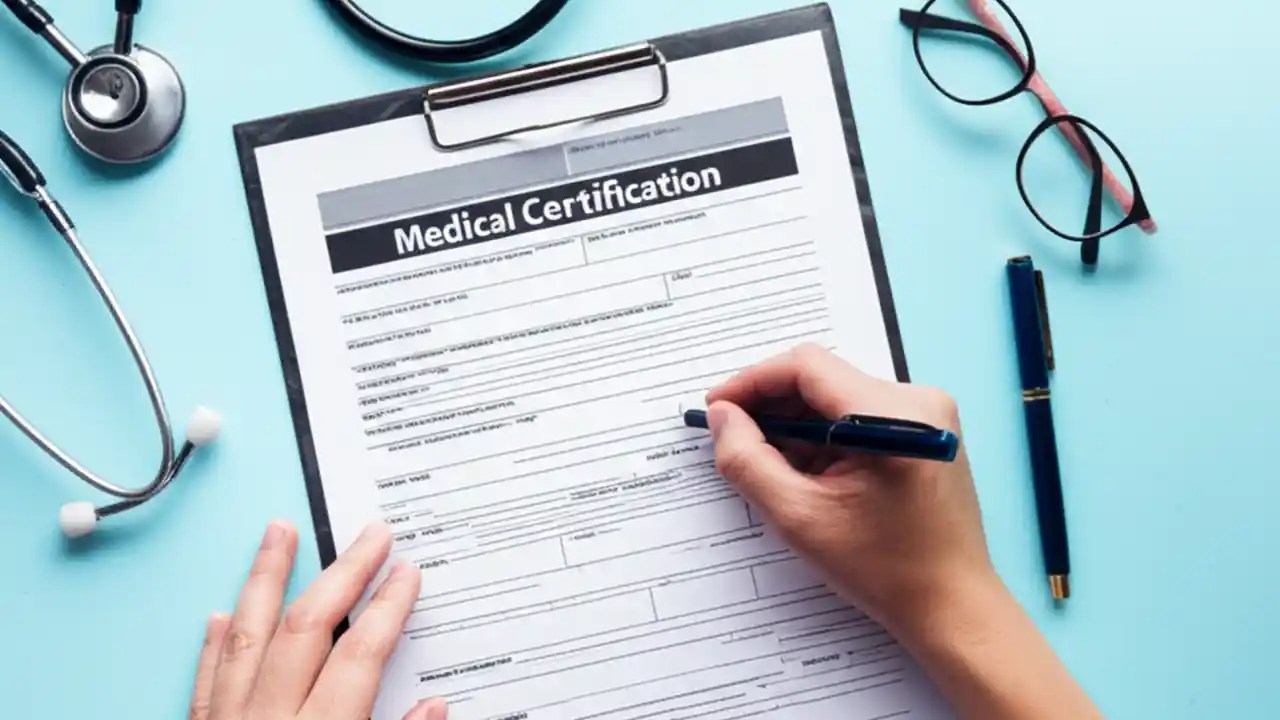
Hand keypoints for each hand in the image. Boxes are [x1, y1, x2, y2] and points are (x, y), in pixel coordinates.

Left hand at [189, 521, 447, 719]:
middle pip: (306, 628)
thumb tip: (435, 705)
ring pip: (247, 637)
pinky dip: (214, 646)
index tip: (406, 574)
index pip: (360, 656)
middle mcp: (270, 719)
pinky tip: (220, 615)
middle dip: (343, 575)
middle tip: (370, 536)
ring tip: (277, 533)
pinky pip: (205, 681)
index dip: (387, 609)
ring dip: (266, 580)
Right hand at [704, 344, 995, 638]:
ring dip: (797, 423)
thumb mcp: (799, 517)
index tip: (717, 408)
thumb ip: (748, 461)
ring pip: (838, 396)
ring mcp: (927, 414)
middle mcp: (917, 400)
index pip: (807, 366)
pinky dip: (825, 434)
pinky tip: (807, 471)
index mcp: (892, 415)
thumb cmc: (883, 569)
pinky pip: (859, 414)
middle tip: (733, 438)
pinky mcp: (926, 431)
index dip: (753, 381)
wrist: (952, 605)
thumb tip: (722, 416)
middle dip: (772, 405)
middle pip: (823, 378)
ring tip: (770, 464)